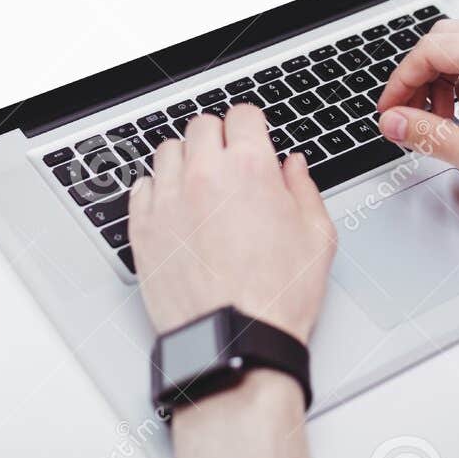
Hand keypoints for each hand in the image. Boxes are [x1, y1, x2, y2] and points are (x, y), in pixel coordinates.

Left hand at [128, 105, 336, 344]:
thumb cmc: (277, 298)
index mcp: (250, 169)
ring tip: (201, 185)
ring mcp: (168, 200)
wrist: (236, 343)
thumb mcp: (317, 238)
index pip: (242, 114)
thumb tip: (293, 166)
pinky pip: (142, 186)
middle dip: (219, 138)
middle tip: (230, 163)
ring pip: (168, 150)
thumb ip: (304, 189)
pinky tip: (176, 207)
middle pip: (201, 126)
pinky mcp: (142, 227)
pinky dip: (158, 189)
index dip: (251, 126)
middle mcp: (204, 176)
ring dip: (186, 159)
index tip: (251, 138)